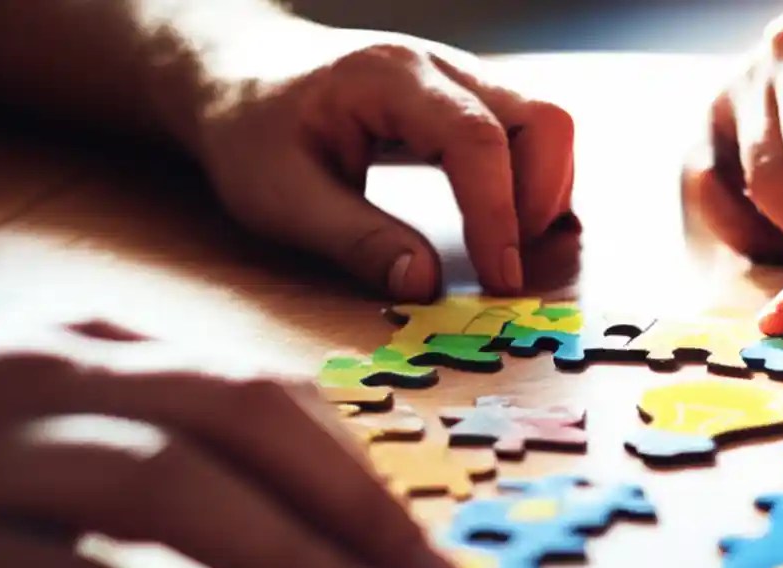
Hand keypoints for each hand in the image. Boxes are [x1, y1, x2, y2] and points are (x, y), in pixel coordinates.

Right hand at [0, 318, 456, 567]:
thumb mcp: (74, 432)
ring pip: (172, 485)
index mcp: (90, 338)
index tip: (411, 531)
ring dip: (293, 556)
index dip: (350, 462)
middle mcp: (43, 372)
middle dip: (352, 500)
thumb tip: (318, 517)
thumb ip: (172, 446)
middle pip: (237, 415)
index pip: (256, 386)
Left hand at [187, 26, 574, 300]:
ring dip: (541, 193)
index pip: (476, 140)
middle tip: (502, 262)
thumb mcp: (282, 196)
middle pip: (541, 120)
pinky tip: (497, 222)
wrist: (236, 72)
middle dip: (538, 200)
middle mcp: (441, 66)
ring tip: (498, 246)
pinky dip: (530, 183)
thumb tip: (425, 286)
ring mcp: (460, 78)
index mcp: (390, 77)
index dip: (498, 216)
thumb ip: (355, 242)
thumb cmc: (251, 129)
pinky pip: (528, 135)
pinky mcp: (467, 100)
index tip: (500, 281)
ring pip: (546, 127)